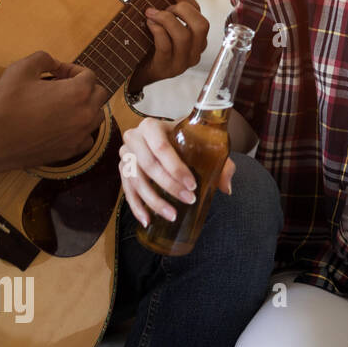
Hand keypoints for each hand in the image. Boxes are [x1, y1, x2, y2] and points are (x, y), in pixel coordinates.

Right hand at [0, 51, 108, 168]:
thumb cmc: (6, 104)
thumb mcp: (21, 68)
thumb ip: (43, 58)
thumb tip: (55, 63)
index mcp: (78, 92)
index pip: (89, 75)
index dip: (72, 70)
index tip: (56, 73)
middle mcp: (86, 113)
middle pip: (99, 94)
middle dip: (84, 87)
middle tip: (61, 87)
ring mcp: (81, 134)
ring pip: (97, 116)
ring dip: (85, 107)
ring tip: (63, 106)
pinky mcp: (72, 151)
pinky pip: (87, 138)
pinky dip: (80, 130)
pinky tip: (63, 126)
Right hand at [118, 117, 236, 227]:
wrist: (170, 134)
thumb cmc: (188, 139)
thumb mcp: (205, 143)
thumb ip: (220, 162)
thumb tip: (226, 188)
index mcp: (151, 126)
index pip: (161, 148)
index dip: (176, 169)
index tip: (192, 185)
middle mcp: (133, 138)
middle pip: (148, 165)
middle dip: (169, 186)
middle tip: (188, 200)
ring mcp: (125, 155)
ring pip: (135, 181)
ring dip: (153, 201)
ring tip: (172, 215)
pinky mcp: (122, 170)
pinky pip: (126, 191)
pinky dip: (136, 207)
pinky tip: (147, 220)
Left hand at [127, 0, 209, 92]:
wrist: (136, 72)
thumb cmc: (150, 45)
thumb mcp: (163, 27)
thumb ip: (169, 12)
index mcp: (198, 37)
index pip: (198, 11)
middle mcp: (196, 50)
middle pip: (201, 25)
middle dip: (181, 10)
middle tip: (162, 8)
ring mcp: (183, 62)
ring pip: (184, 35)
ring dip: (165, 19)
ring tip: (150, 14)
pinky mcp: (168, 68)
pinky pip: (166, 46)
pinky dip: (157, 31)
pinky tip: (149, 25)